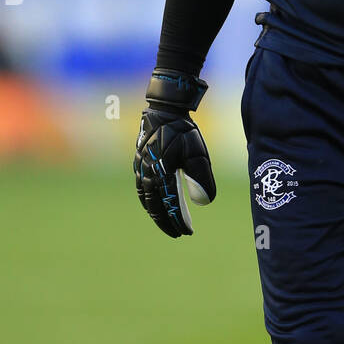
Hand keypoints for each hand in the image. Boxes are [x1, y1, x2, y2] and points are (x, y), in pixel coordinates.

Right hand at [133, 70, 215, 236]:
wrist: (164, 110)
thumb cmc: (183, 132)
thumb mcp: (198, 154)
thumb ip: (201, 179)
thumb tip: (204, 202)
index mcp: (161, 174)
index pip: (169, 205)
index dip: (177, 221)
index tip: (186, 232)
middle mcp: (147, 174)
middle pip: (155, 206)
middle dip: (166, 221)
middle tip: (177, 233)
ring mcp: (140, 168)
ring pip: (146, 198)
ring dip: (156, 212)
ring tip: (167, 221)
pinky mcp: (139, 163)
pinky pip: (141, 188)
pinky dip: (148, 200)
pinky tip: (157, 203)